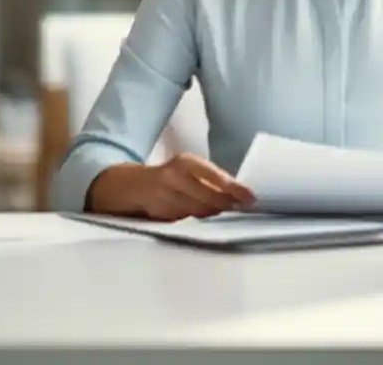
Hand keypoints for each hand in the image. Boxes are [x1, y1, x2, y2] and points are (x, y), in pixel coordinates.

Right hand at [89, 154, 255, 220]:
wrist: (131, 186)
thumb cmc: (169, 177)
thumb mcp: (187, 169)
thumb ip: (209, 180)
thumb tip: (239, 194)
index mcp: (184, 163)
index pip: (214, 176)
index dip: (234, 188)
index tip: (250, 197)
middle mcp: (174, 178)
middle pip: (208, 197)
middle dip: (227, 204)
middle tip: (245, 208)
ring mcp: (166, 198)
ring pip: (199, 211)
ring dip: (215, 214)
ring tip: (230, 213)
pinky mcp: (161, 214)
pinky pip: (187, 219)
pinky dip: (200, 220)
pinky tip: (209, 220)